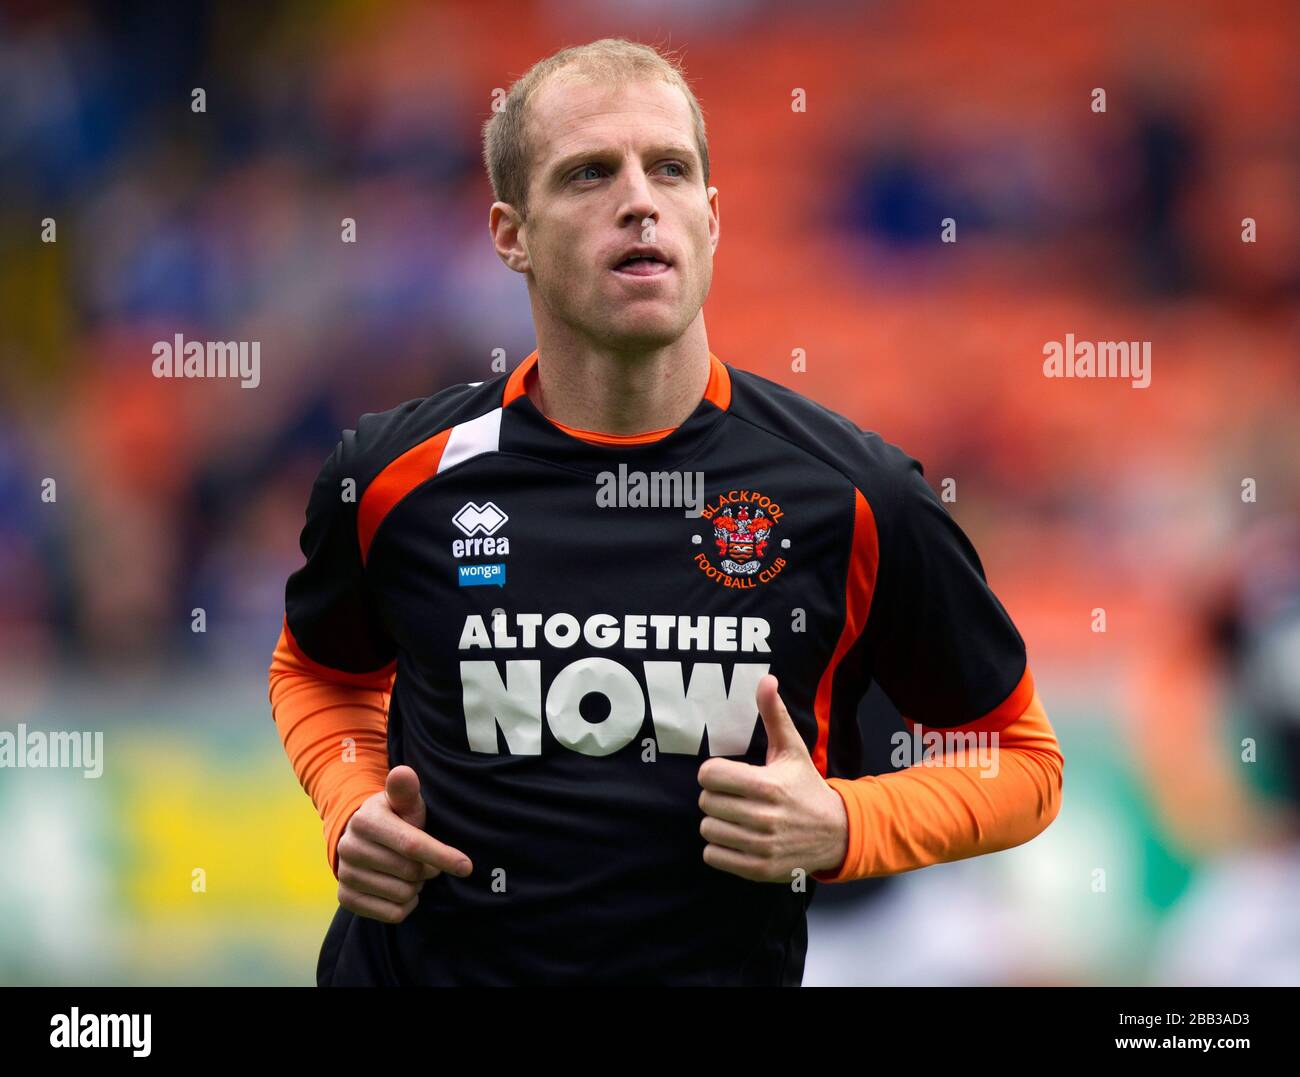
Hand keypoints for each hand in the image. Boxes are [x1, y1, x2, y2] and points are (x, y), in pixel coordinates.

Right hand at [336, 765, 472, 923]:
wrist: (362, 838)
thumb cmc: (395, 818)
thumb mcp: (403, 802)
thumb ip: (406, 790)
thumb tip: (404, 773)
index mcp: (366, 821)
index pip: (412, 844)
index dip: (442, 855)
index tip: (467, 866)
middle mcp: (349, 848)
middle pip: (410, 872)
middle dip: (428, 870)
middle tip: (427, 862)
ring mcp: (345, 875)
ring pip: (402, 895)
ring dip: (416, 888)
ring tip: (411, 873)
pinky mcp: (345, 898)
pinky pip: (391, 914)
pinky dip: (405, 905)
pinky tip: (402, 888)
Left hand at [697, 674, 847, 882]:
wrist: (836, 833)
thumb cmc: (806, 786)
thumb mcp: (792, 749)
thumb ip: (774, 715)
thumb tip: (766, 679)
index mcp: (768, 785)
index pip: (709, 775)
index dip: (714, 772)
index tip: (728, 774)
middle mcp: (764, 818)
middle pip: (706, 802)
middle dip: (716, 796)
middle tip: (735, 796)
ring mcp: (761, 846)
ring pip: (707, 829)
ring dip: (717, 822)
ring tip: (736, 816)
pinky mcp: (758, 869)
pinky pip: (713, 856)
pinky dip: (719, 847)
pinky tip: (737, 837)